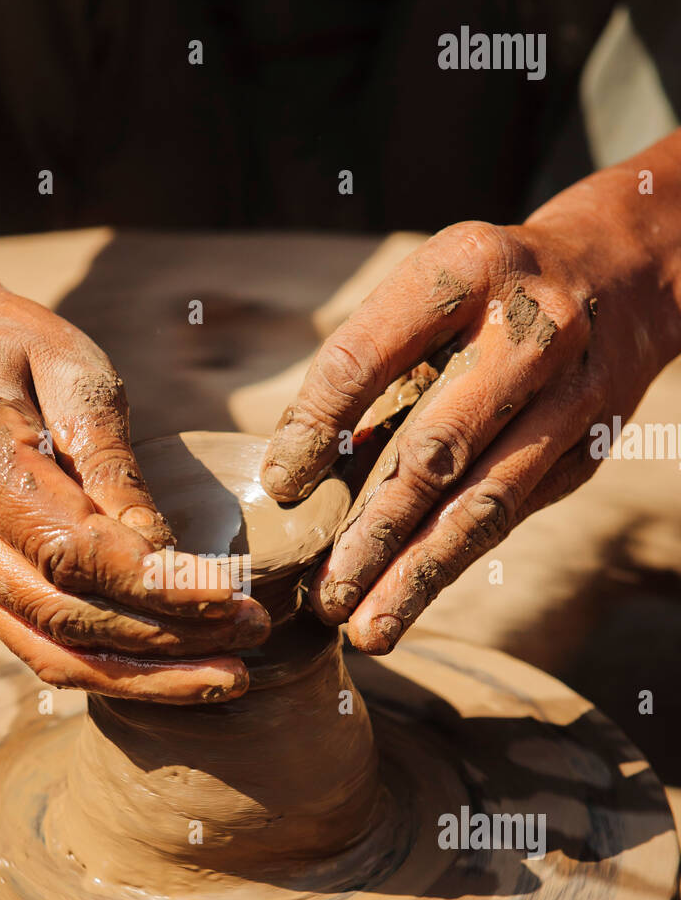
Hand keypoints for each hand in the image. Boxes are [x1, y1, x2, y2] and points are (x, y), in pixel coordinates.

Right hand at [0, 288, 268, 699]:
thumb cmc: (17, 350)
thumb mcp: (75, 371)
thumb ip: (111, 462)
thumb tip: (158, 552)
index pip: (68, 547)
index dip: (152, 581)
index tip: (229, 593)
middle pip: (61, 613)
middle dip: (163, 635)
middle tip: (252, 629)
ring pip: (49, 652)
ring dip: (143, 677)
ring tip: (229, 675)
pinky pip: (41, 650)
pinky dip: (111, 673)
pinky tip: (177, 676)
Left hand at [262, 191, 680, 653]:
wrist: (619, 276)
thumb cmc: (485, 294)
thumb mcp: (429, 295)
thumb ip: (371, 369)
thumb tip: (299, 473)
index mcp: (465, 270)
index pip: (367, 356)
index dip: (317, 424)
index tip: (280, 484)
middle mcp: (528, 333)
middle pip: (435, 448)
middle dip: (373, 532)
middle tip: (324, 597)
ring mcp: (568, 398)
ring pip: (484, 503)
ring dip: (418, 574)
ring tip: (368, 629)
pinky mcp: (585, 451)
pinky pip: (509, 516)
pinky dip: (453, 560)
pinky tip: (408, 598)